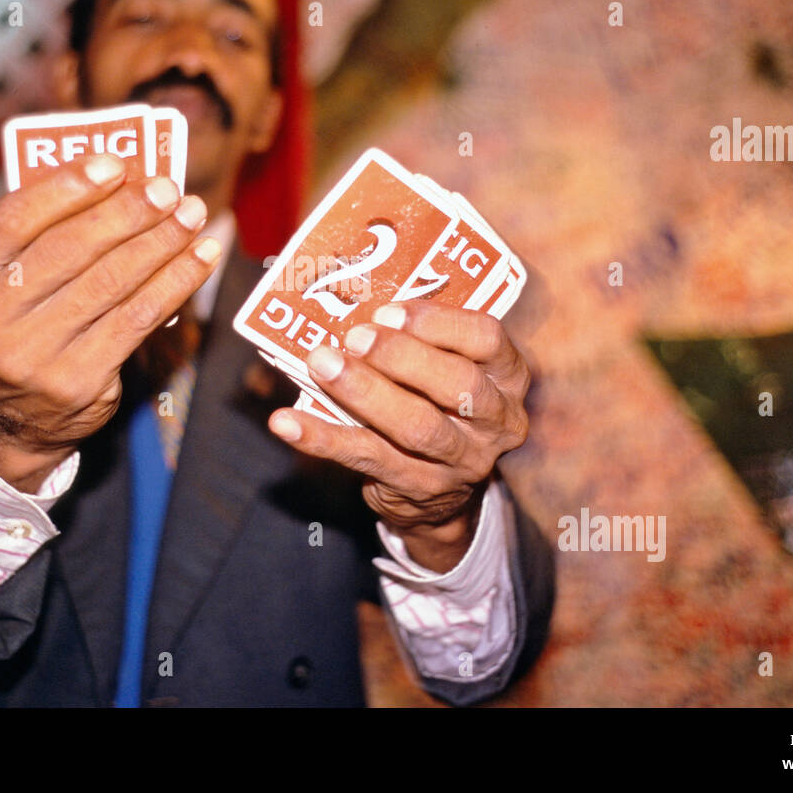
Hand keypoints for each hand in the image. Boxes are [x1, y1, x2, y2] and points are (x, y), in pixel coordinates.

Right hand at [0, 155, 221, 491]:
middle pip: (67, 251)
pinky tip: (199, 257)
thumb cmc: (20, 325)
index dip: (66, 188)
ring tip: (192, 215)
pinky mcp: (78, 382)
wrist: (12, 422)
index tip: (114, 164)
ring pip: (109, 284)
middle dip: (126, 213)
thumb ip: (43, 234)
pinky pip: (137, 319)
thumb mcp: (4, 282)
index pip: (12, 221)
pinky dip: (175, 282)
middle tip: (168, 189)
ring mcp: (30, 358)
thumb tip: (123, 179)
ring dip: (161, 243)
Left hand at [267, 302, 531, 571]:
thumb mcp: (447, 367)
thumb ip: (420, 338)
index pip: (487, 340)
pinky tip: (286, 422)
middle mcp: (495, 421)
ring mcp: (461, 462)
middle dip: (403, 357)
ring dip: (365, 392)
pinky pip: (366, 459)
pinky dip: (322, 439)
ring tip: (321, 363)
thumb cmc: (436, 403)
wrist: (441, 495)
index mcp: (507, 377)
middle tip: (355, 336)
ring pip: (416, 427)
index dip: (440, 323)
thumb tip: (351, 297)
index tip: (389, 311)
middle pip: (458, 386)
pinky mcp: (419, 489)